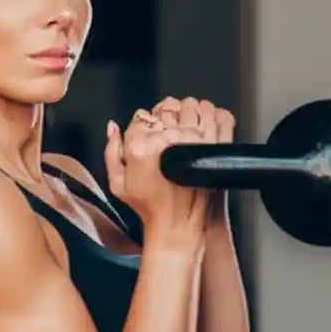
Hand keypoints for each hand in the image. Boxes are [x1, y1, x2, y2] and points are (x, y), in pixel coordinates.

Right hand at [104, 106, 209, 244]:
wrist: (179, 224)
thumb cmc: (151, 207)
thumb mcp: (118, 184)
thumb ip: (111, 152)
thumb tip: (112, 128)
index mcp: (141, 146)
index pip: (144, 116)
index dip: (147, 120)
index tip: (151, 129)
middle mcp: (168, 140)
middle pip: (169, 108)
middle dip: (167, 113)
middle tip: (168, 128)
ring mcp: (194, 141)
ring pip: (193, 107)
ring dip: (191, 110)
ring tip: (188, 122)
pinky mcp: (214, 146)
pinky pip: (219, 117)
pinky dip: (215, 115)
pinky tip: (207, 122)